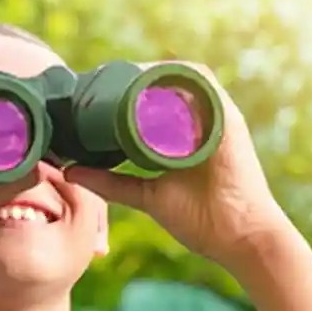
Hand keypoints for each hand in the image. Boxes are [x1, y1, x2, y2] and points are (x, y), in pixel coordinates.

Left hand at [64, 62, 288, 273]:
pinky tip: (153, 76)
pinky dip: (179, 75)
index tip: (97, 90)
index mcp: (186, 135)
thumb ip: (111, 182)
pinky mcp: (228, 119)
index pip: (156, 98)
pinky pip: (203, 83)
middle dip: (137, 76)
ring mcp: (217, 117)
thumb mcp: (147, 195)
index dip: (129, 88)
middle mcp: (203, 120)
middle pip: (168, 83)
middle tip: (103, 76)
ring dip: (153, 72)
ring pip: (183, 78)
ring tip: (121, 75)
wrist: (241, 238)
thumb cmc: (202, 221)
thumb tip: (70, 172)